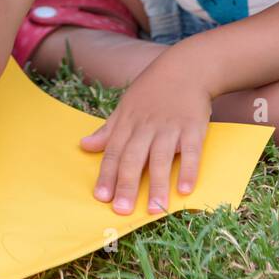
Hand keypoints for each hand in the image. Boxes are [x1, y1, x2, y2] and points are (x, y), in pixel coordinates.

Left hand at [79, 54, 211, 214]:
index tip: (102, 197)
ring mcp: (171, 127)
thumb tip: (84, 146)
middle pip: (134, 158)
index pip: (114, 152)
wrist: (186, 68)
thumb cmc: (152, 90)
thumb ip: (108, 130)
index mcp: (128, 123)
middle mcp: (147, 127)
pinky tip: (184, 189)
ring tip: (155, 209)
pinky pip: (191, 152)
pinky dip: (188, 170)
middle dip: (127, 184)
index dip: (107, 175)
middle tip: (122, 210)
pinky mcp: (193, 128)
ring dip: (158, 184)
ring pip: (162, 158)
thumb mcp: (125, 106)